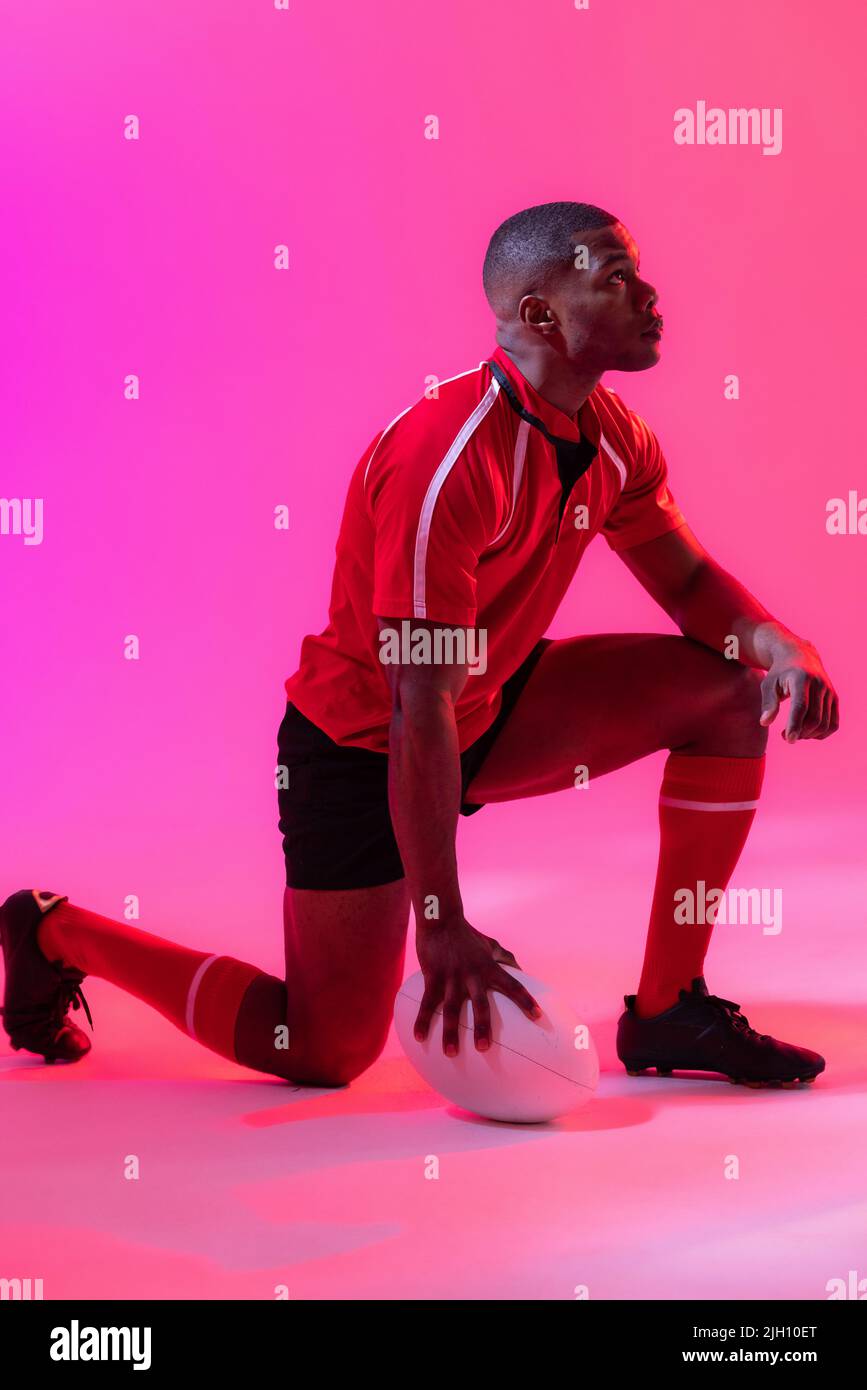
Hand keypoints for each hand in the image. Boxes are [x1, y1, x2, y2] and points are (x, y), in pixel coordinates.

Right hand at [414, 917, 541, 1056]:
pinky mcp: (432, 976)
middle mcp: (472, 974)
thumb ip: (506, 958)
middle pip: (480, 1004)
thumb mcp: (490, 945)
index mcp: (489, 968)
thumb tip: (522, 971)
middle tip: (484, 1049)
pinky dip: (422, 1020)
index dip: (525, 1000)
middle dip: (482, 1027)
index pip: (512, 985)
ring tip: (451, 1053)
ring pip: (451, 1008)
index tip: (537, 1016)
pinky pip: (427, 1002)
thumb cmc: (467, 935)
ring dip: (450, 1031)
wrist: (441, 920)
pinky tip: (419, 1037)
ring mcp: (451, 976)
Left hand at [759, 639, 838, 741]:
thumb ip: (768, 703)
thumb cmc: (779, 673)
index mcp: (801, 678)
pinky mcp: (834, 698)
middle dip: (799, 733)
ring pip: (824, 724)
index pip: (801, 706)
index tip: (789, 739)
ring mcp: (829, 691)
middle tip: (784, 736)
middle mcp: (819, 684)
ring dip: (809, 735)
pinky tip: (807, 732)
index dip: (795, 724)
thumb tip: (764, 723)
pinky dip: (821, 734)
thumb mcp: (768, 684)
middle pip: (814, 718)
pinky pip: (833, 724)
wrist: (800, 657)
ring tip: (794, 733)